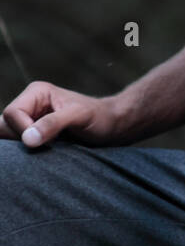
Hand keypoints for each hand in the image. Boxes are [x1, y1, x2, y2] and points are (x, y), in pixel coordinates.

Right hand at [0, 81, 120, 147]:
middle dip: (21, 139)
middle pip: (5, 125)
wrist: (112, 126)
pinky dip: (29, 152)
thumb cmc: (100, 117)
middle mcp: (30, 104)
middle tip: (48, 144)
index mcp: (37, 93)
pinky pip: (19, 145)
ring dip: (25, 147)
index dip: (22, 130)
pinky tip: (47, 152)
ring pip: (9, 137)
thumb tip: (28, 139)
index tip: (44, 141)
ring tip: (50, 147)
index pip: (11, 113)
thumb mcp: (79, 117)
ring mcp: (30, 120)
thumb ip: (53, 124)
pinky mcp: (34, 134)